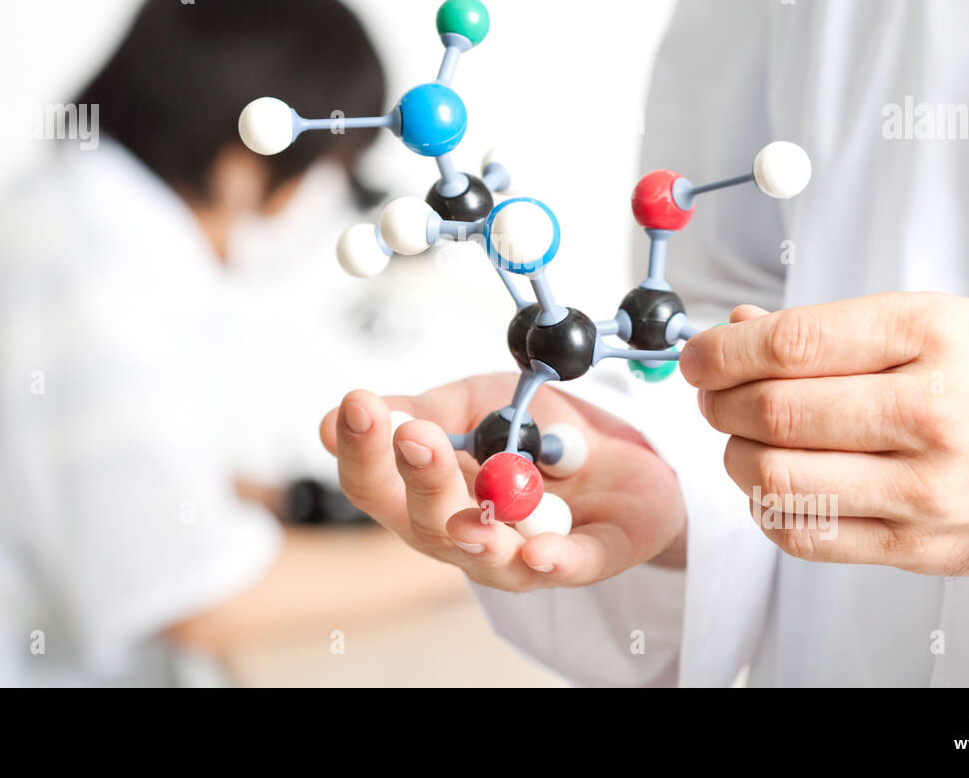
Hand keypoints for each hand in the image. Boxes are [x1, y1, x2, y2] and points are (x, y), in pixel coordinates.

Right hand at [319, 374, 684, 591]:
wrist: (620, 456)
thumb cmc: (532, 434)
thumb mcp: (476, 403)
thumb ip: (427, 410)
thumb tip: (348, 411)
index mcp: (423, 495)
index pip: (375, 484)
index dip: (361, 450)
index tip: (357, 404)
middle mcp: (459, 536)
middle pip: (423, 522)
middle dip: (420, 478)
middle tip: (416, 436)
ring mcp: (519, 556)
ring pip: (488, 555)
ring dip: (476, 536)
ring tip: (470, 521)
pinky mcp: (585, 559)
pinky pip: (569, 566)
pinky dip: (555, 560)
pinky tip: (541, 552)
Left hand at [679, 293, 968, 575]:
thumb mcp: (914, 321)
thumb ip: (817, 330)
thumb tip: (730, 332)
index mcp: (930, 338)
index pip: (793, 345)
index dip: (723, 351)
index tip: (697, 356)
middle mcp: (933, 413)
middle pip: (775, 413)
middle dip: (720, 403)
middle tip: (714, 397)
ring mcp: (928, 488)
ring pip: (778, 479)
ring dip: (736, 456)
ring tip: (744, 439)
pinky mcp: (919, 546)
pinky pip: (804, 535)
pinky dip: (767, 508)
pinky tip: (776, 484)